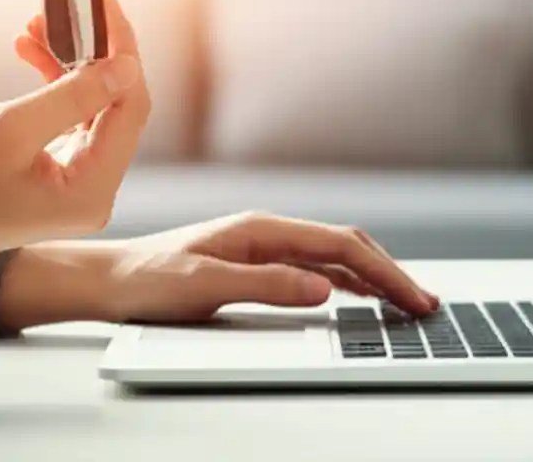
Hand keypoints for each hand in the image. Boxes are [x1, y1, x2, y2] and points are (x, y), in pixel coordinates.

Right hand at [0, 0, 150, 284]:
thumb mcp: (10, 129)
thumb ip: (75, 96)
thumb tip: (128, 66)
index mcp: (92, 192)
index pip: (130, 108)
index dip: (123, 52)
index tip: (107, 2)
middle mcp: (91, 193)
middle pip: (114, 107)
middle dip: (95, 53)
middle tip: (77, 5)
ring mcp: (70, 185)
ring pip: (88, 109)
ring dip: (68, 64)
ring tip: (38, 24)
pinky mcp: (47, 175)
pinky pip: (64, 121)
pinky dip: (50, 87)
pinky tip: (29, 50)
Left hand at [0, 212, 439, 328]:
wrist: (107, 281)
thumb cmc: (146, 281)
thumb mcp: (204, 286)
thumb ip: (267, 285)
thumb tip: (325, 289)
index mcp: (262, 229)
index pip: (341, 246)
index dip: (385, 273)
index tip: (414, 298)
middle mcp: (268, 232)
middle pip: (348, 246)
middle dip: (392, 273)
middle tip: (425, 303)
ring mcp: (264, 246)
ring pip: (336, 257)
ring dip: (374, 278)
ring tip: (406, 302)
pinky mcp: (257, 264)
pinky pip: (315, 269)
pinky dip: (348, 283)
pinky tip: (361, 298)